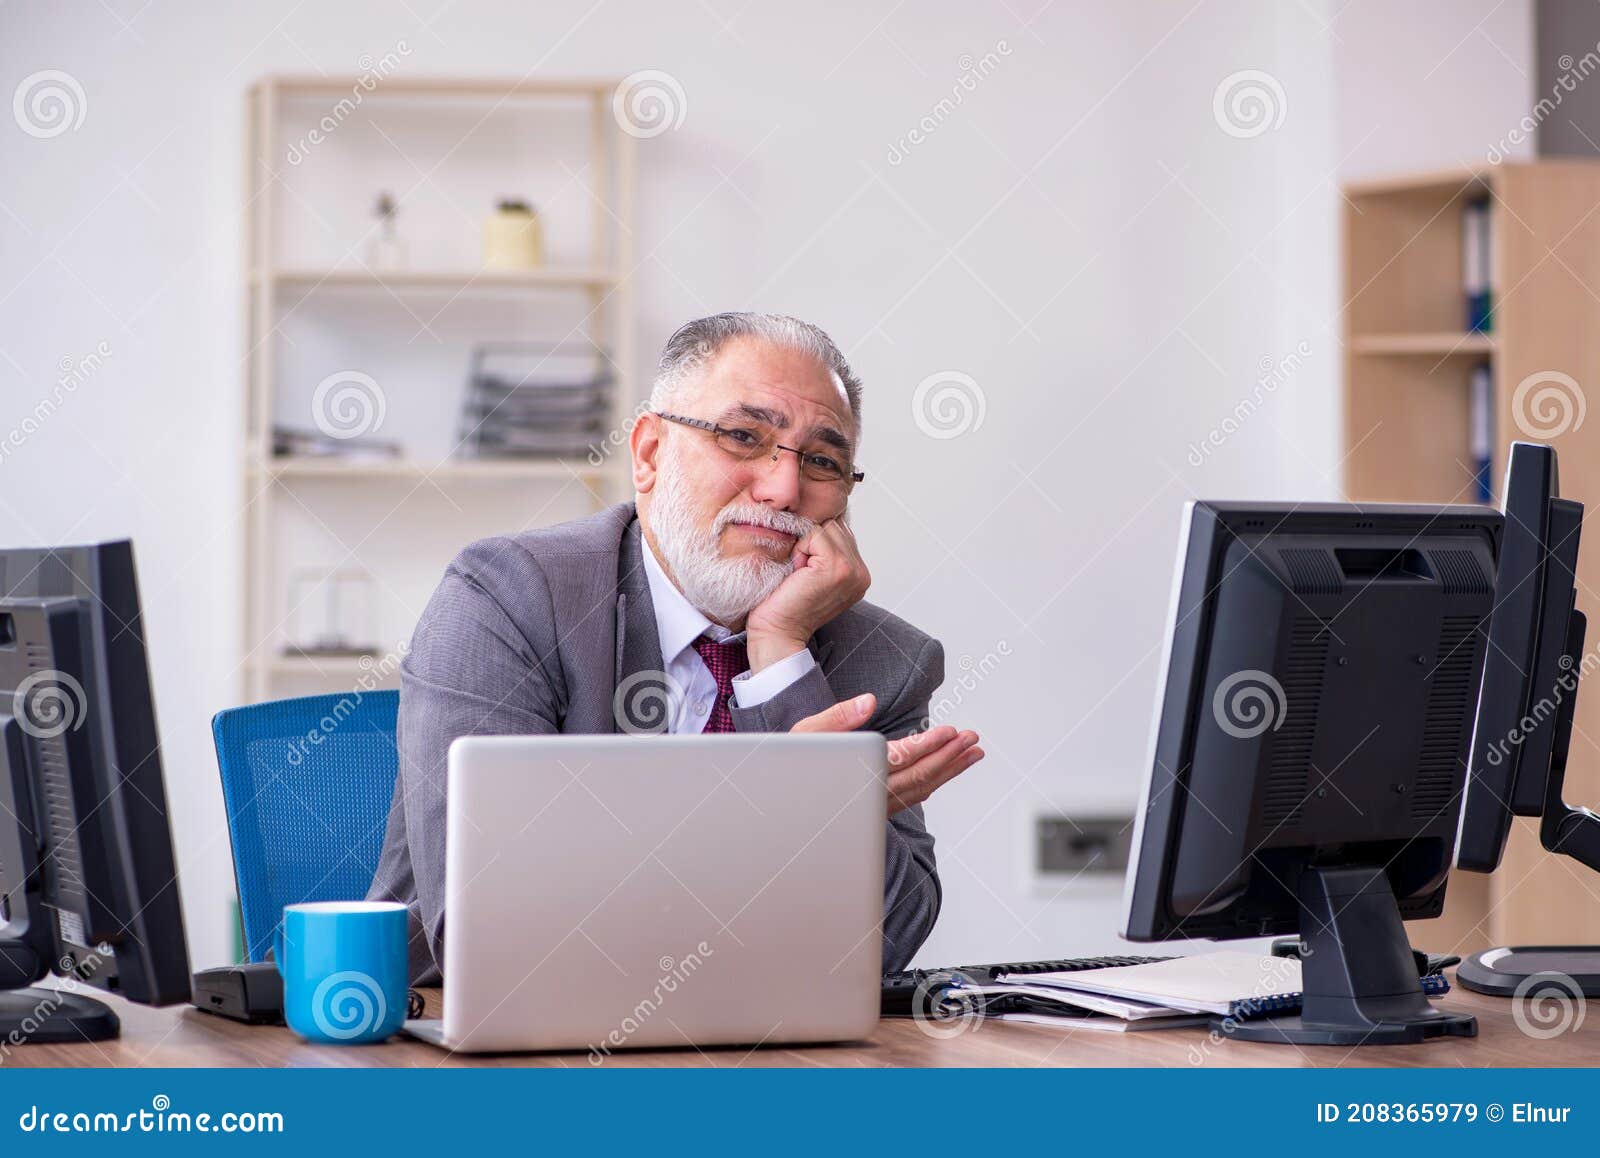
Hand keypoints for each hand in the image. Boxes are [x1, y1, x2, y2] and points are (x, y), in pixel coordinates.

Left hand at [745, 519, 869, 671]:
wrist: (777, 632)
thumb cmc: (785, 605)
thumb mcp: (813, 574)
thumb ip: (826, 551)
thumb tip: (821, 520)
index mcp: (859, 575)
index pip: (841, 532)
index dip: (816, 544)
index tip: (806, 572)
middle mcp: (861, 573)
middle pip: (835, 526)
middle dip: (812, 543)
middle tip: (801, 574)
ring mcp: (853, 570)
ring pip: (826, 528)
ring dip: (806, 546)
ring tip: (800, 574)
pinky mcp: (838, 567)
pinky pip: (815, 534)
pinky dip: (800, 549)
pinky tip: (798, 572)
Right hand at [791, 694, 984, 816]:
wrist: (773, 801)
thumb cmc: (788, 763)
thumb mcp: (806, 733)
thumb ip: (838, 717)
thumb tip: (869, 703)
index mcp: (853, 773)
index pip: (899, 758)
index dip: (928, 745)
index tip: (951, 732)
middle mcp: (867, 795)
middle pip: (917, 778)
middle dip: (949, 758)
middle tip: (973, 740)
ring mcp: (873, 806)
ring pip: (919, 790)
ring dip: (948, 771)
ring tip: (971, 753)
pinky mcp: (874, 810)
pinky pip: (911, 798)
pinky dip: (932, 783)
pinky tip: (944, 771)